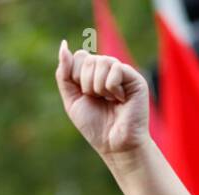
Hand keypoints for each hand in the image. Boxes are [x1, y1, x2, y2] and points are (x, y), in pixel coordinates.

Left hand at [55, 41, 150, 159]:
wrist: (114, 144)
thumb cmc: (95, 126)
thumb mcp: (72, 100)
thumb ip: (64, 74)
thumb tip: (63, 45)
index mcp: (93, 74)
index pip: (78, 57)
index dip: (76, 77)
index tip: (85, 96)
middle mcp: (108, 70)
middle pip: (87, 59)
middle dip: (86, 84)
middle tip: (98, 100)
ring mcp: (122, 73)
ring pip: (101, 62)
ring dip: (98, 87)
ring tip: (109, 101)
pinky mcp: (135, 78)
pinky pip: (116, 69)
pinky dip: (112, 88)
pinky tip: (120, 100)